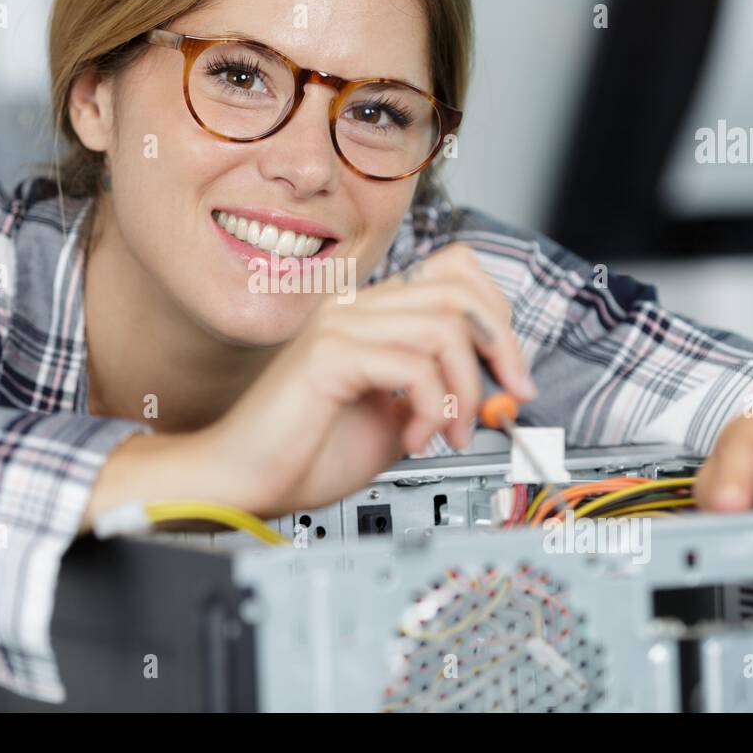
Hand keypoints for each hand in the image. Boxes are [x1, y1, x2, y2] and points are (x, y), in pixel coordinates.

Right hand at [83, 243, 535, 528]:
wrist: (243, 481)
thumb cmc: (303, 453)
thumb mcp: (394, 422)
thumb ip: (436, 396)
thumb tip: (493, 392)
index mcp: (370, 315)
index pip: (454, 271)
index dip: (495, 314)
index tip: (509, 371)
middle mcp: (355, 308)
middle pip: (459, 290)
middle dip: (501, 347)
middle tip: (507, 398)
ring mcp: (339, 325)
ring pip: (443, 326)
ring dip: (465, 388)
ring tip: (448, 432)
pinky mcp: (328, 355)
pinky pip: (412, 366)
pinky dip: (431, 409)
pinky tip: (413, 439)